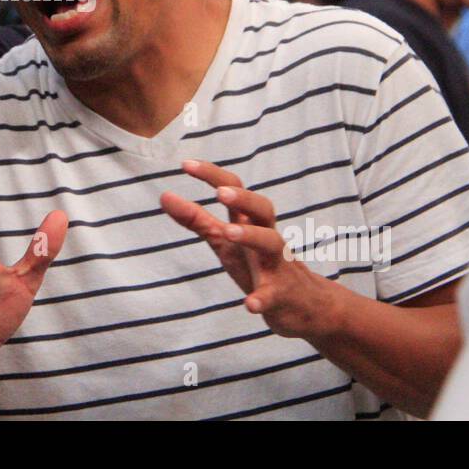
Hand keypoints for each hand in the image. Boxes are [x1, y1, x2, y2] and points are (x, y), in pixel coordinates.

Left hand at [161, 160, 339, 340]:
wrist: (304, 304)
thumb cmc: (258, 265)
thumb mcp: (225, 241)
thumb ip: (197, 219)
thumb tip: (164, 196)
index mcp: (250, 223)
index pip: (235, 189)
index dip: (212, 175)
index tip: (184, 164)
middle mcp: (266, 238)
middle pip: (263, 209)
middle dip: (243, 198)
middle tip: (220, 193)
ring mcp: (276, 266)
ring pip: (272, 243)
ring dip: (252, 236)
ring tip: (229, 233)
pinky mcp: (281, 296)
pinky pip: (272, 296)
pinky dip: (262, 298)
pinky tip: (249, 304)